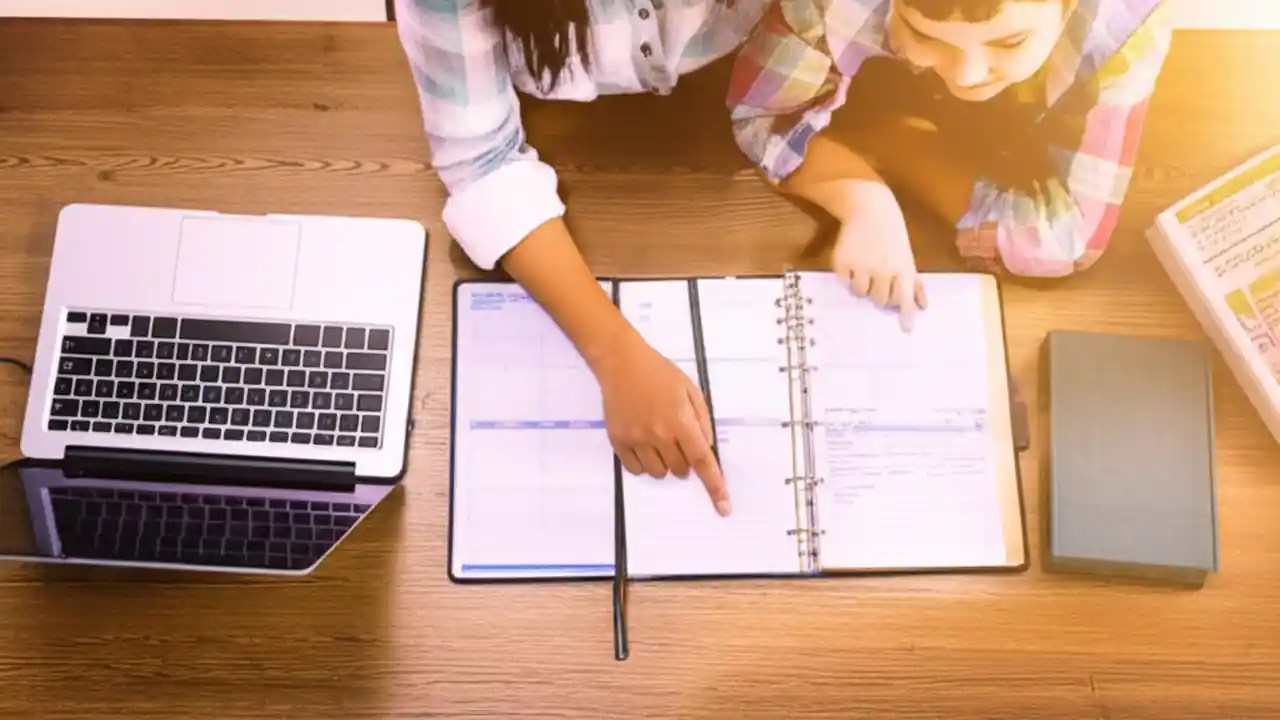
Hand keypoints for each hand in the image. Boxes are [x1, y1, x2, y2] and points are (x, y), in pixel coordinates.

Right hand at [590, 334, 730, 516]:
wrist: (622, 364)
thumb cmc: (659, 373)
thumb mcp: (691, 390)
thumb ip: (702, 421)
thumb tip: (706, 449)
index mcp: (681, 421)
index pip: (702, 461)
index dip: (715, 486)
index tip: (723, 507)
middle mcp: (659, 434)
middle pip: (681, 470)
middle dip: (686, 461)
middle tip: (678, 439)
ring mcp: (637, 439)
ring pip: (659, 473)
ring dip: (665, 464)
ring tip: (659, 440)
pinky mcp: (619, 441)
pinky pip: (635, 470)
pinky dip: (644, 464)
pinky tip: (644, 445)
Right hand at [830, 184, 927, 330]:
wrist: (870, 209)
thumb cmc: (892, 237)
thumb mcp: (907, 258)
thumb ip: (914, 283)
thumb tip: (923, 306)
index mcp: (902, 269)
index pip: (904, 298)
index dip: (905, 315)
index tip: (906, 330)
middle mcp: (883, 269)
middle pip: (880, 301)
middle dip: (879, 296)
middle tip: (878, 282)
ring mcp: (862, 266)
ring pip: (860, 294)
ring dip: (863, 287)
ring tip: (865, 270)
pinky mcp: (843, 262)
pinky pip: (845, 283)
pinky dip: (848, 277)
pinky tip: (853, 263)